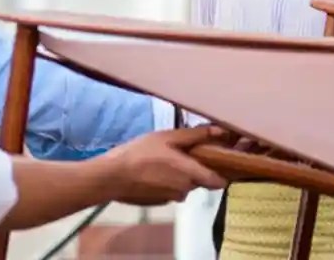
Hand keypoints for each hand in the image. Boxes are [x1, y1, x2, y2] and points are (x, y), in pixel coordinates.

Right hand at [101, 126, 228, 205]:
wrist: (112, 177)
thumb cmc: (141, 153)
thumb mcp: (168, 137)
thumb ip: (196, 135)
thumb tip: (221, 131)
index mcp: (191, 174)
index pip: (219, 182)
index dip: (221, 172)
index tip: (217, 161)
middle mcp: (185, 190)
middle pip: (199, 181)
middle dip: (194, 169)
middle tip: (180, 153)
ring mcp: (170, 199)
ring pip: (183, 186)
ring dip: (177, 176)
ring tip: (161, 160)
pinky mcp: (158, 203)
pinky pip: (168, 191)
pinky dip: (164, 182)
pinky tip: (151, 172)